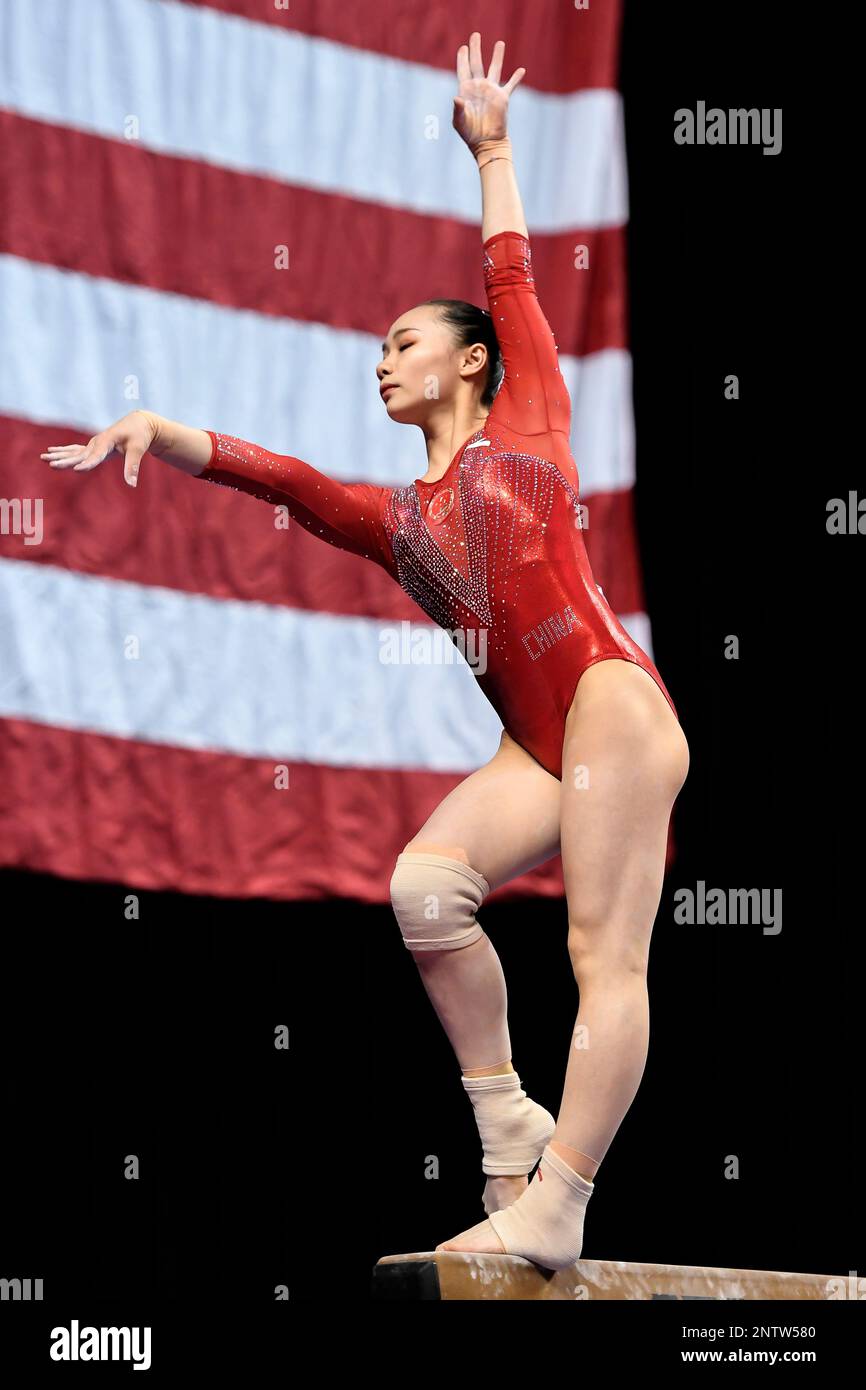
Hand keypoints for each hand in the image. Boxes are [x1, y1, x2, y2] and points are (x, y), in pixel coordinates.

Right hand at [39, 409, 156, 487]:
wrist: (138, 422)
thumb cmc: (139, 436)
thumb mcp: (138, 449)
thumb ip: (132, 466)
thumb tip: (132, 485)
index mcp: (107, 441)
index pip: (96, 455)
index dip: (87, 463)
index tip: (77, 469)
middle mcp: (97, 442)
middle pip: (79, 454)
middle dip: (65, 460)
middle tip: (51, 464)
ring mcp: (94, 443)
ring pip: (74, 452)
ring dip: (59, 455)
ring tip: (43, 457)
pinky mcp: (94, 446)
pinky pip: (76, 450)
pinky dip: (64, 451)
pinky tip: (51, 452)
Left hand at [452, 32, 525, 153]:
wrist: (486, 143)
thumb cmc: (470, 134)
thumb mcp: (459, 122)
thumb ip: (457, 109)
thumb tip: (456, 98)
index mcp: (466, 91)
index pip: (463, 70)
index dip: (462, 58)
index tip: (462, 47)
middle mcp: (479, 88)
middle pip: (477, 63)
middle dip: (476, 49)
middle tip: (475, 34)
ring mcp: (492, 91)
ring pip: (495, 68)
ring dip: (497, 56)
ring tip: (500, 43)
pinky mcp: (503, 98)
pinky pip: (511, 85)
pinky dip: (516, 78)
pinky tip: (521, 70)